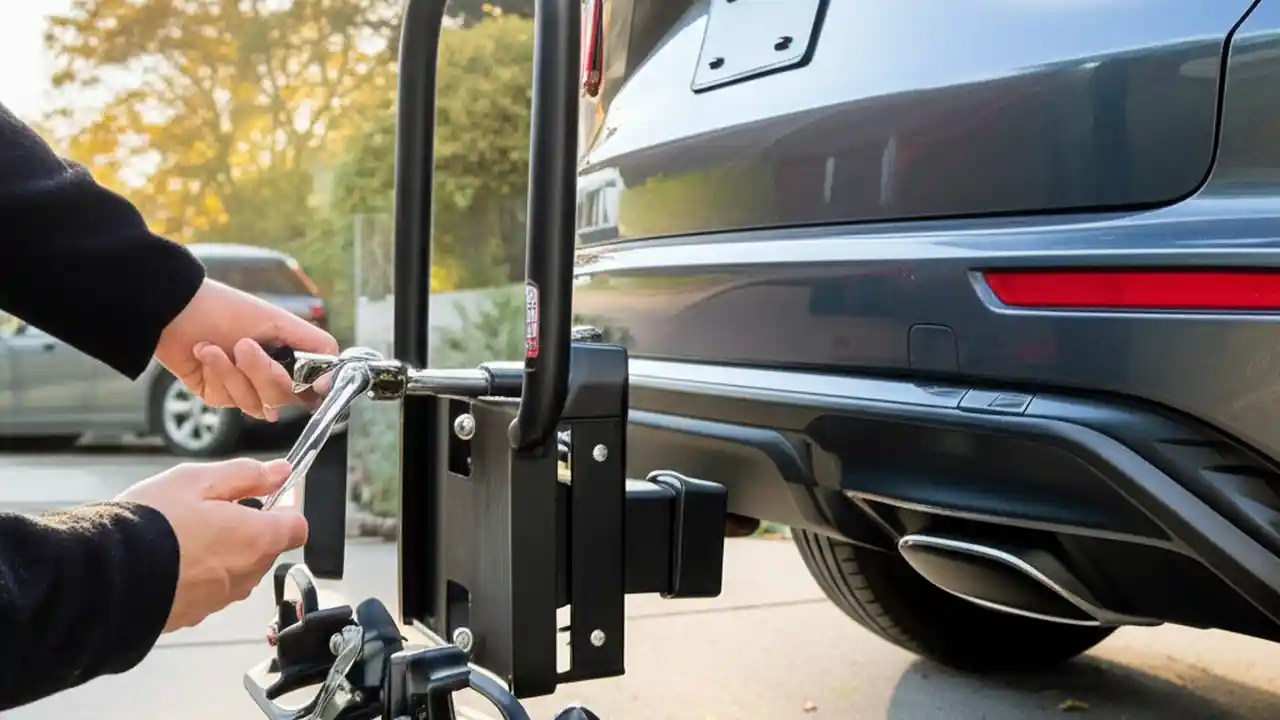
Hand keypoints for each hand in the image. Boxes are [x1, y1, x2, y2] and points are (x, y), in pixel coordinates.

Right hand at [116, 458, 308, 632]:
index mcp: (257, 539)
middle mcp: (247, 574)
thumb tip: (280, 472)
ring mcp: (222, 598)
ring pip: (237, 568)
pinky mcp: (195, 615)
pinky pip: (209, 589)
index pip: (297, 526)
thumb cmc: (152, 525)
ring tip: (182, 534)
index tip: (266, 496)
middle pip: (265, 547)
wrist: (106, 578)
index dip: (284, 508)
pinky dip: (198, 574)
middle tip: (208, 510)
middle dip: (247, 528)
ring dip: (221, 551)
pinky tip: (170, 560)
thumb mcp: (199, 481)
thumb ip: (247, 475)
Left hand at [156, 278, 338, 420]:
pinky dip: (216, 373)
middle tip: (243, 345)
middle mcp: (268, 375)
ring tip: (215, 346)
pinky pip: (228, 399)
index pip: (311, 387)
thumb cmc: (225, 308)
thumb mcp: (279, 321)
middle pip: (284, 397)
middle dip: (262, 372)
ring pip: (255, 403)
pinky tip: (204, 352)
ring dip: (234, 372)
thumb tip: (334, 376)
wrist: (173, 310)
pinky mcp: (218, 396)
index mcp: (288, 357)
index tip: (309, 383)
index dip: (310, 388)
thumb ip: (315, 345)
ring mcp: (243, 389)